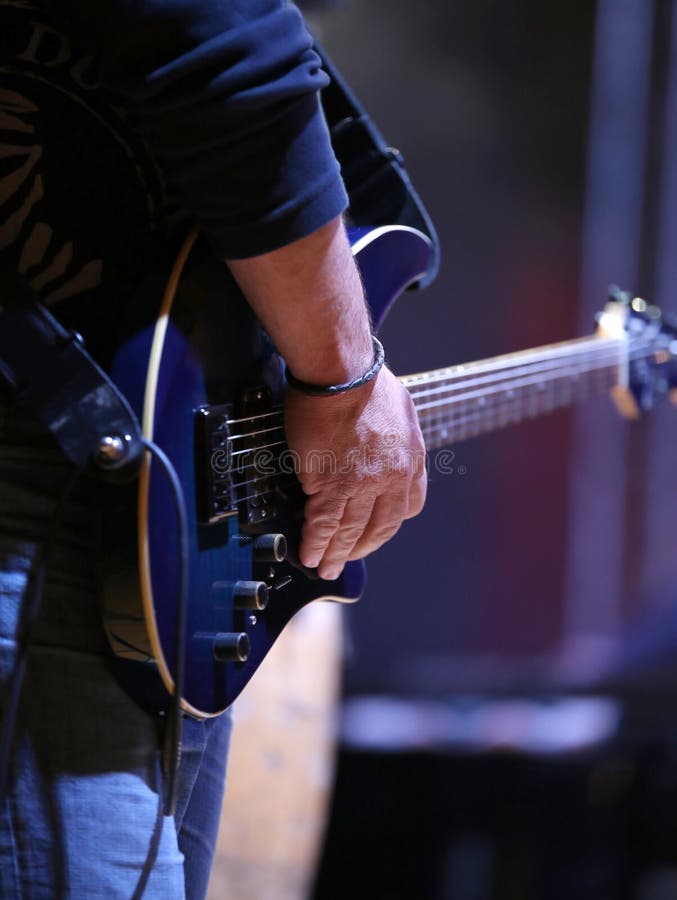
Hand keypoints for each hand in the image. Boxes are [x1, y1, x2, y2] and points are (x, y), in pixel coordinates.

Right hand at [283, 366, 426, 579]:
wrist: (341, 373)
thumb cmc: (365, 379)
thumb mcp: (400, 408)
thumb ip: (395, 437)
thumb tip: (383, 445)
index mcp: (411, 460)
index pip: (408, 506)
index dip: (390, 522)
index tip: (377, 529)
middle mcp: (391, 477)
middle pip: (379, 526)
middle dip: (362, 547)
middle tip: (347, 559)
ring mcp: (362, 484)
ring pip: (350, 530)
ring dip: (336, 553)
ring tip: (325, 567)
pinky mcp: (331, 484)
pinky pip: (324, 522)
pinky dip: (316, 542)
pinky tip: (309, 553)